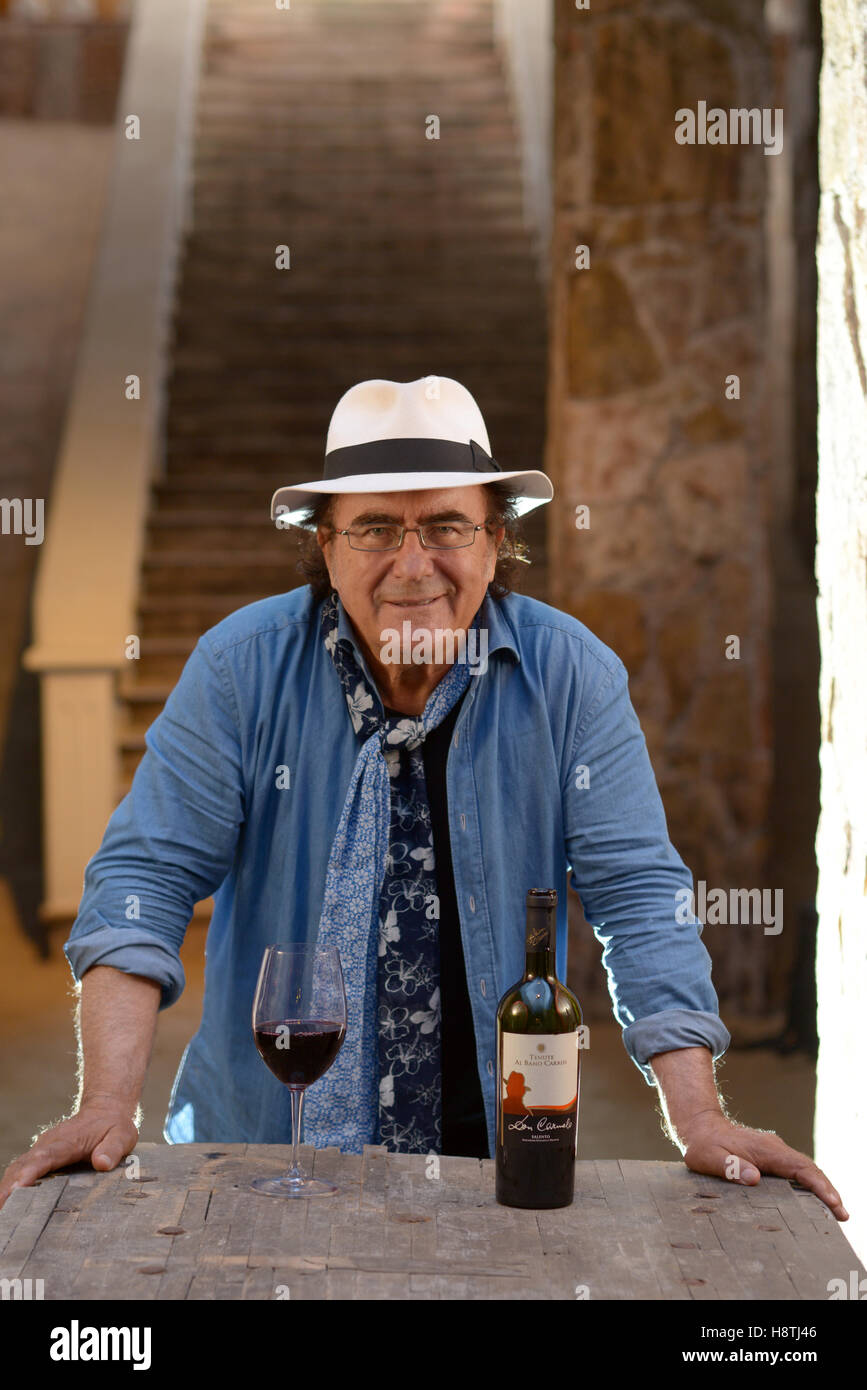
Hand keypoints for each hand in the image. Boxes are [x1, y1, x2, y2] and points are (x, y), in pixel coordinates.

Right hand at [0, 1099, 138, 1211]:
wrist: (104, 1111)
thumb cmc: (113, 1126)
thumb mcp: (122, 1135)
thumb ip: (113, 1148)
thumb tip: (102, 1163)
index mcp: (67, 1141)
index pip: (45, 1156)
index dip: (30, 1172)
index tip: (18, 1187)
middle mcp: (48, 1145)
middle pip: (22, 1166)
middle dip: (9, 1188)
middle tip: (3, 1213)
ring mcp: (40, 1151)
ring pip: (16, 1170)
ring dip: (5, 1191)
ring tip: (3, 1217)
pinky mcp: (38, 1159)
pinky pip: (19, 1173)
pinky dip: (9, 1189)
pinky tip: (7, 1209)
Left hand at [680, 1113, 847, 1220]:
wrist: (701, 1127)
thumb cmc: (703, 1144)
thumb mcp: (708, 1157)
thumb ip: (729, 1167)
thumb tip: (755, 1178)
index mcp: (765, 1149)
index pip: (800, 1167)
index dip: (818, 1185)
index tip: (833, 1202)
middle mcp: (775, 1150)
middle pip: (809, 1169)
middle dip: (827, 1191)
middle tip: (842, 1215)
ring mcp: (775, 1154)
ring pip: (805, 1170)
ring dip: (821, 1189)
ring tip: (836, 1213)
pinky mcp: (772, 1159)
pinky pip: (796, 1172)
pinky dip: (809, 1186)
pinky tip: (813, 1203)